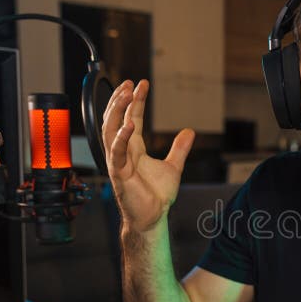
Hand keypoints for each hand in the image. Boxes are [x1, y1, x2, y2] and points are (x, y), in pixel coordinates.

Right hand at [102, 79, 194, 232]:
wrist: (152, 218)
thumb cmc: (156, 196)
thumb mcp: (173, 167)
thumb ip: (179, 149)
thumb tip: (189, 132)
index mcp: (133, 149)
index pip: (131, 118)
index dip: (135, 101)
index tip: (141, 83)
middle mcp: (122, 152)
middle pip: (116, 120)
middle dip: (121, 100)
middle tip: (129, 83)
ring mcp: (118, 162)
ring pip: (111, 131)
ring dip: (117, 111)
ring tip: (126, 94)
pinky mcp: (119, 174)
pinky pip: (116, 153)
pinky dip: (121, 138)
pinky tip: (129, 124)